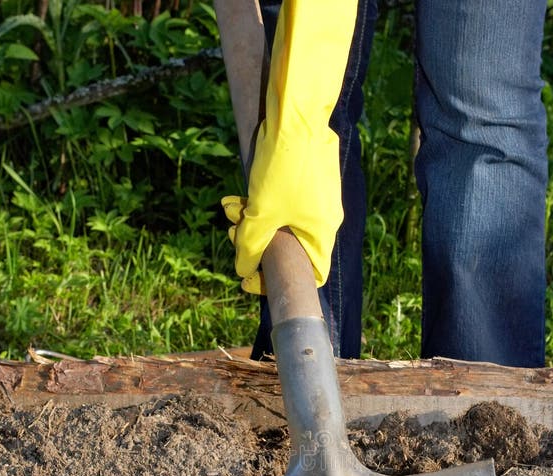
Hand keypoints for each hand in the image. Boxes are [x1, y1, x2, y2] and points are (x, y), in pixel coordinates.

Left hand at [224, 0, 357, 293]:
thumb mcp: (261, 214)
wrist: (296, 115)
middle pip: (287, 247)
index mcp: (322, 233)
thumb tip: (243, 270)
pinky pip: (279, 203)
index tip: (249, 280)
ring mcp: (315, 199)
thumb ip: (250, 246)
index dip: (276, 282)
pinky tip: (235, 198)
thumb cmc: (283, 169)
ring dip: (250, 221)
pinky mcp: (304, 181)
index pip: (310, 274)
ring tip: (230, 210)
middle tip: (232, 234)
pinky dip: (257, 204)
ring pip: (279, 223)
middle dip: (254, 243)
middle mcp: (323, 219)